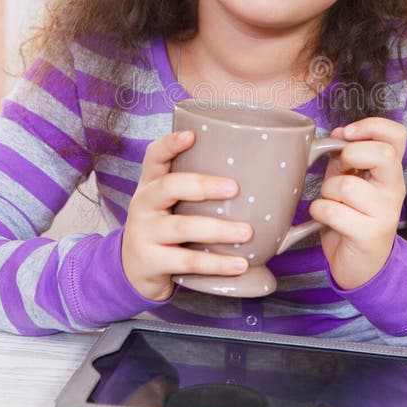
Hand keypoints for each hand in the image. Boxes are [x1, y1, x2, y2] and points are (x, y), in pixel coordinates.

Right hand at [121, 130, 251, 300]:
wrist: (134, 272)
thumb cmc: (168, 228)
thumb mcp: (173, 205)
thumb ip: (202, 190)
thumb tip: (272, 174)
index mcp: (151, 184)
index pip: (154, 156)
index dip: (170, 143)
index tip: (192, 134)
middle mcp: (144, 204)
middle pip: (168, 186)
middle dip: (202, 185)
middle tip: (235, 188)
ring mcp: (144, 233)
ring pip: (181, 227)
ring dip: (217, 229)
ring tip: (247, 232)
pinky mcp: (150, 262)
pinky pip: (187, 261)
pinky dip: (216, 263)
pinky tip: (240, 264)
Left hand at [309, 117, 406, 289]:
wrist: (362, 268)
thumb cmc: (352, 219)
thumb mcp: (350, 184)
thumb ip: (346, 160)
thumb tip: (336, 135)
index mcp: (390, 172)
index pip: (397, 135)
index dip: (371, 126)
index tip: (346, 133)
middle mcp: (394, 190)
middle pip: (383, 154)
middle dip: (350, 155)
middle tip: (340, 169)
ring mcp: (385, 214)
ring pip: (347, 186)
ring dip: (327, 192)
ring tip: (329, 202)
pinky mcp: (370, 235)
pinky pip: (334, 212)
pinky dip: (319, 212)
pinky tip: (323, 219)